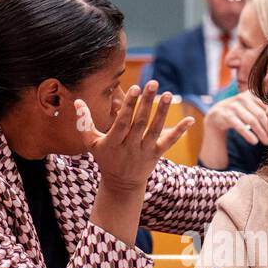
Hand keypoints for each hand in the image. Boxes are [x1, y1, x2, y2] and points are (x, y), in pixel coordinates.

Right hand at [76, 81, 193, 188]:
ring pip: (155, 130)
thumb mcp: (91, 143)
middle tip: (153, 83)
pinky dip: (180, 131)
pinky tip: (191, 119)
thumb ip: (84, 122)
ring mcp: (144, 151)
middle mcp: (130, 147)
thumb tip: (77, 101)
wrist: (122, 184)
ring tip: (168, 94)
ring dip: (162, 112)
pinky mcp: (156, 155)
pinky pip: (169, 142)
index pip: (122, 122)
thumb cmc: (105, 158)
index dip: (128, 106)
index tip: (135, 88)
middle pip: (139, 123)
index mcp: (113, 143)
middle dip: (146, 103)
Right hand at [205, 90, 267, 146]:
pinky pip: (239, 126)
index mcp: (252, 94)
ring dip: (261, 133)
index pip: (267, 107)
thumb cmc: (240, 112)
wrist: (218, 114)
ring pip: (251, 121)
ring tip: (267, 142)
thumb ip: (263, 109)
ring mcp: (234, 106)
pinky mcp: (226, 115)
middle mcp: (243, 98)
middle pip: (260, 114)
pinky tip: (254, 142)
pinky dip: (248, 134)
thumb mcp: (251, 107)